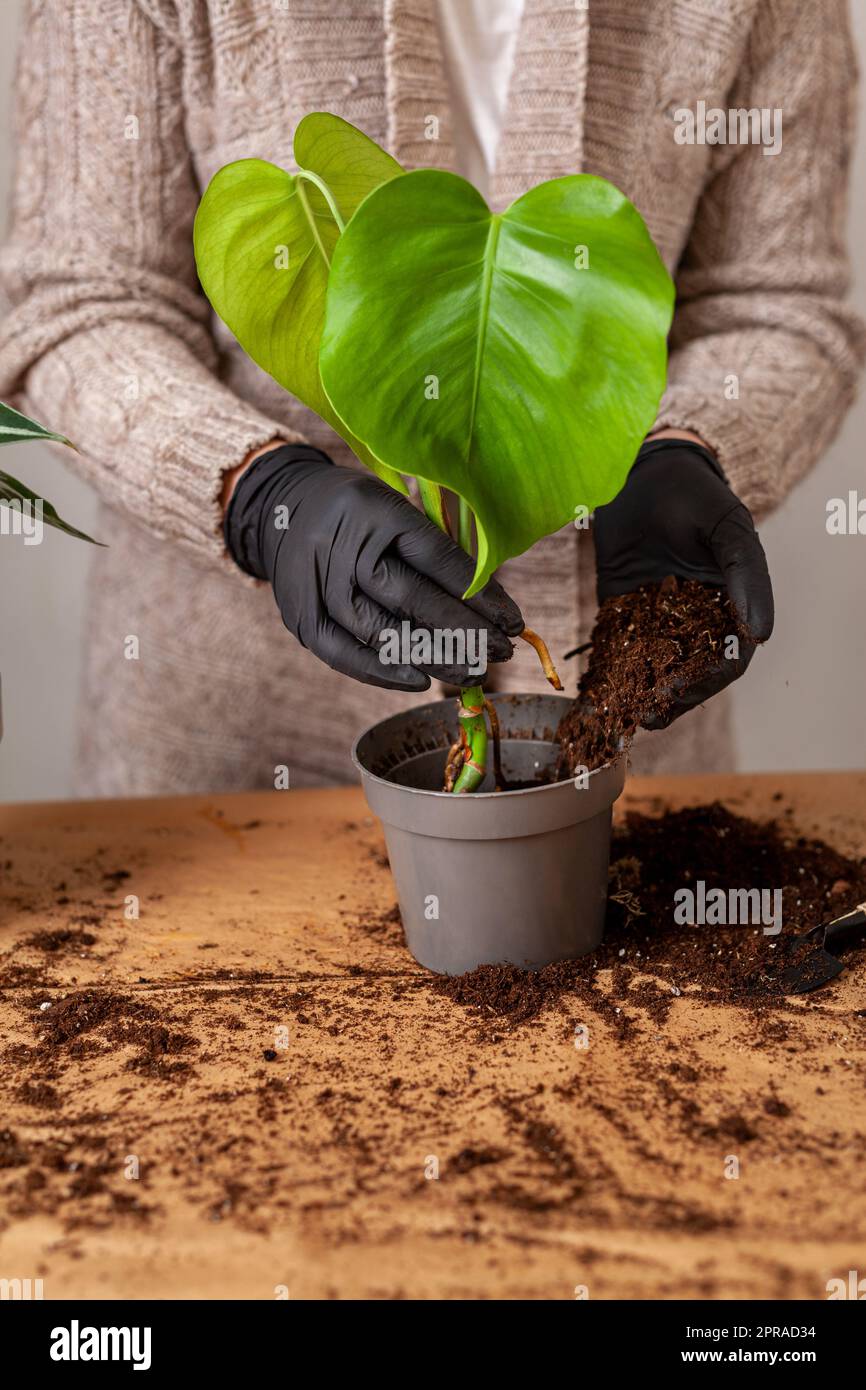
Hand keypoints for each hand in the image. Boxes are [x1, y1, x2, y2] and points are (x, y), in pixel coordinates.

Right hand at [224, 444, 522, 689]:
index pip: (437, 560)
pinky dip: (384, 672)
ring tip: (473, 670)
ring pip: (383, 632)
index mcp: (376, 511)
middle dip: (464, 631)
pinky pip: (344, 654)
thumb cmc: (359, 513)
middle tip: (501, 652)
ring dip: (434, 657)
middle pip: (411, 598)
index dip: (480, 596)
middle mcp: (344, 547)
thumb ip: (433, 548)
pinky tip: (421, 680)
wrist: (282, 507)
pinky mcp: (301, 616)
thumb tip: (486, 604)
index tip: (512, 621)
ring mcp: (318, 585)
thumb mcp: (395, 508)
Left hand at [593, 438, 773, 727]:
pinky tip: (599, 691)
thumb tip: (761, 634)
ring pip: (654, 667)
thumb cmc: (694, 496)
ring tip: (628, 712)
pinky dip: (611, 671)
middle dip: (674, 696)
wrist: (640, 470)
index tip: (690, 692)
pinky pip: (618, 647)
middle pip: (690, 672)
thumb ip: (746, 575)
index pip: (730, 656)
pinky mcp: (619, 609)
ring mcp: (655, 615)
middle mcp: (694, 617)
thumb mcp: (728, 529)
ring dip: (643, 692)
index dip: (713, 680)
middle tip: (651, 712)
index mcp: (730, 604)